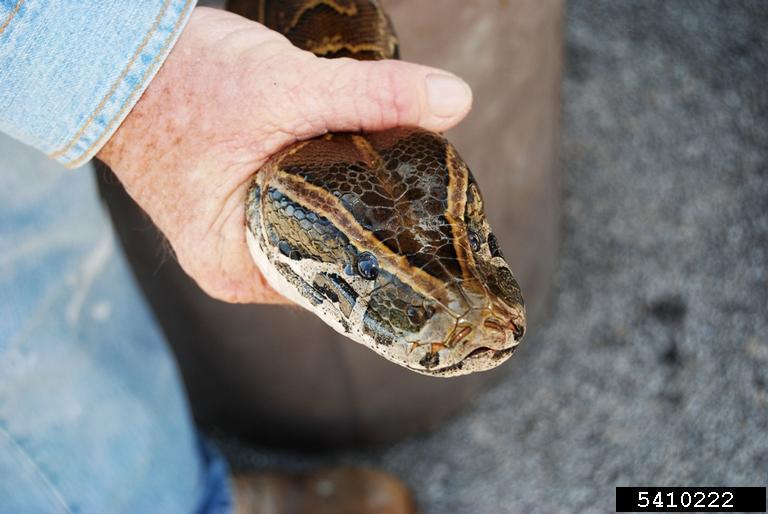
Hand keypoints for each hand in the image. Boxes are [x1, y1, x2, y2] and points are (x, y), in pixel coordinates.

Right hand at [98, 6, 471, 303]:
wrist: (115, 55)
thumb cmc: (179, 83)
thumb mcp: (286, 88)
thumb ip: (372, 97)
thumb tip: (454, 101)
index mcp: (238, 270)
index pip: (334, 283)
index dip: (385, 256)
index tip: (430, 236)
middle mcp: (235, 265)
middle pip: (327, 256)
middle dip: (372, 226)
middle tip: (424, 202)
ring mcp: (232, 235)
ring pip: (313, 228)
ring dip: (348, 202)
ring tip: (396, 183)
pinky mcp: (234, 203)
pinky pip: (294, 206)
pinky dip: (323, 187)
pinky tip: (354, 167)